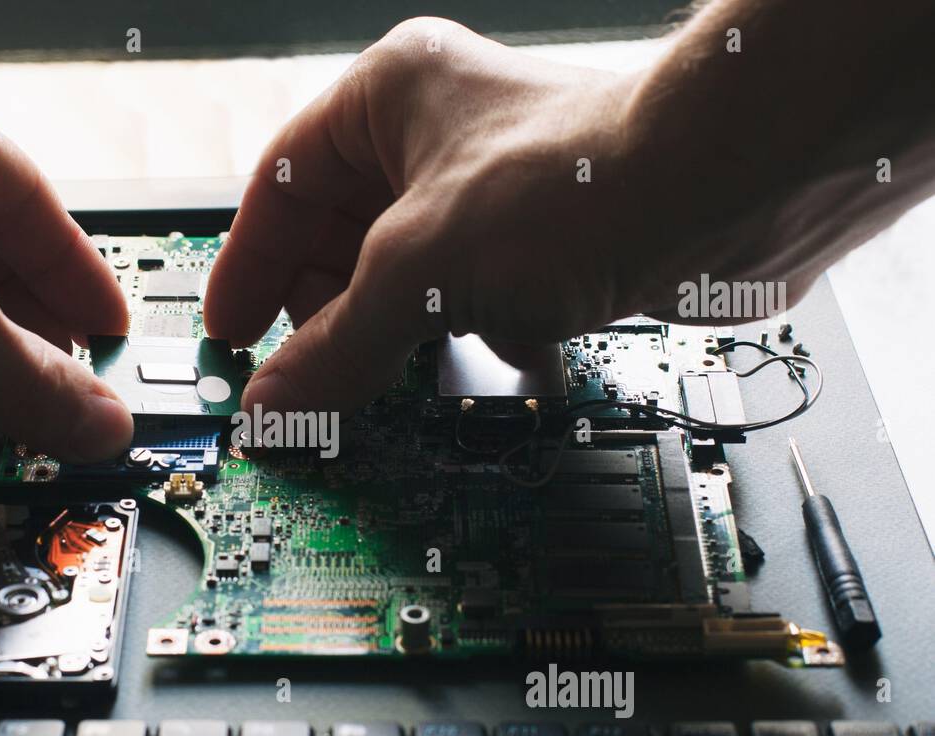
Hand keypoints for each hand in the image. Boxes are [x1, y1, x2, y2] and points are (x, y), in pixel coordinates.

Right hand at [203, 16, 830, 415]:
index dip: (248, 268)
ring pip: (405, 282)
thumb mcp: (420, 272)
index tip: (230, 337)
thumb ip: (334, 346)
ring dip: (401, 338)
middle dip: (325, 316)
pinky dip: (471, 340)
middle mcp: (433, 140)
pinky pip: (471, 303)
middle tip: (302, 382)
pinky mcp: (542, 243)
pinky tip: (491, 357)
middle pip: (337, 244)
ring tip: (386, 382)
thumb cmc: (582, 179)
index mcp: (384, 101)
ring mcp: (488, 194)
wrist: (734, 191)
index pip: (279, 188)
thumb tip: (272, 405)